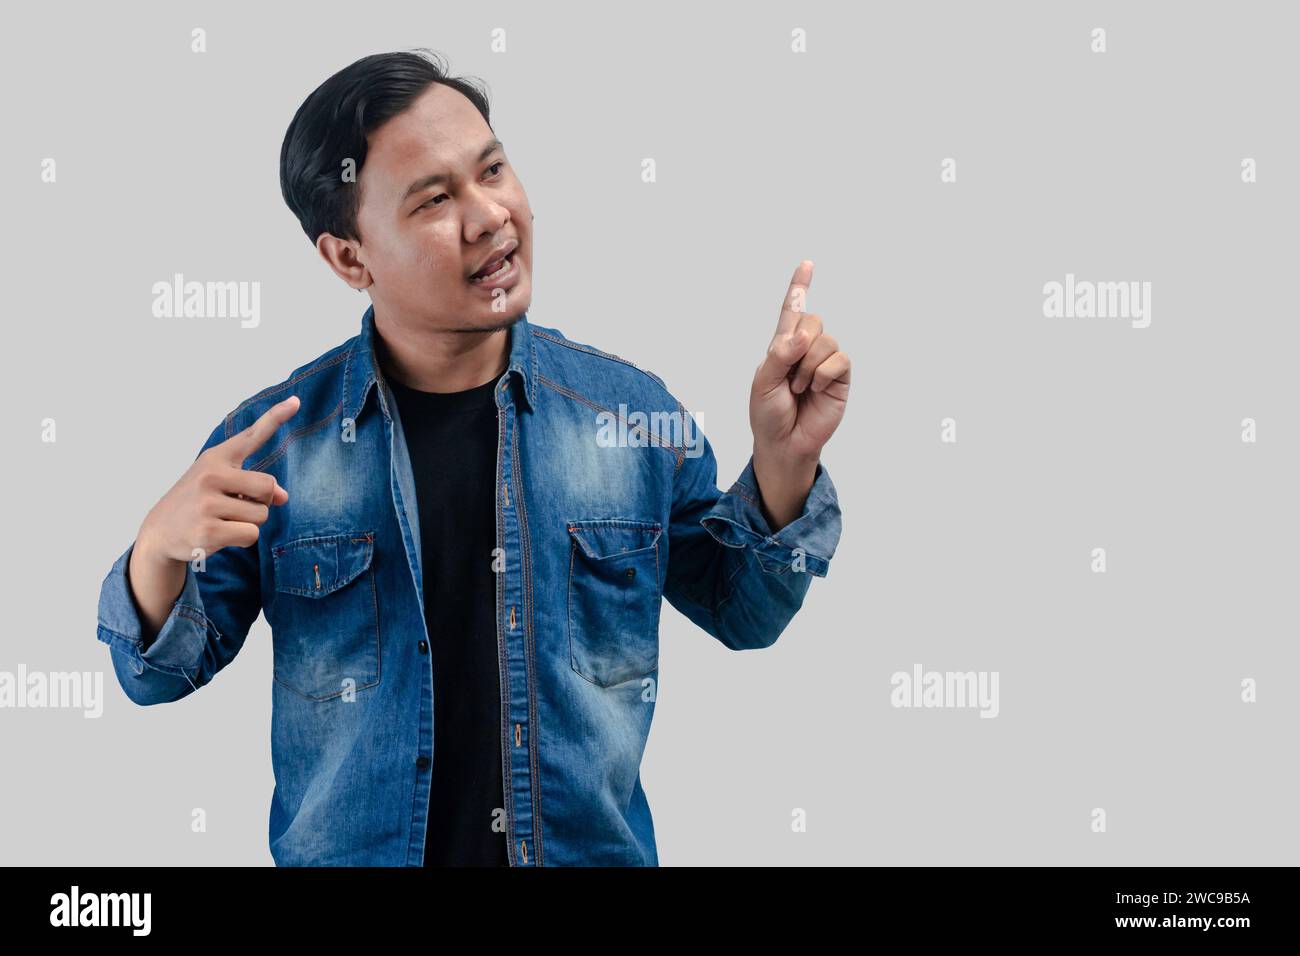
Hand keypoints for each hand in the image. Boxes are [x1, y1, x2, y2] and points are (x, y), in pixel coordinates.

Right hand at [135, 395, 299, 566]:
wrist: (159, 532)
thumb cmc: (198, 503)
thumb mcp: (221, 485)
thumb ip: (254, 484)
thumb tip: (283, 497)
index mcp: (216, 458)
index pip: (252, 435)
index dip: (276, 417)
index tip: (296, 401)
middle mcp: (210, 475)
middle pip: (268, 486)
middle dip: (260, 501)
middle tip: (235, 506)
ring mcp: (206, 503)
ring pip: (261, 514)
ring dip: (250, 522)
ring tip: (223, 520)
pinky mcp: (207, 531)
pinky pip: (251, 534)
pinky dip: (243, 539)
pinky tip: (220, 535)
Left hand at [748, 260, 849, 527]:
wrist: (784, 443)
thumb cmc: (768, 415)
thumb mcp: (763, 383)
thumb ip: (780, 355)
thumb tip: (803, 335)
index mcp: (782, 346)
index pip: (791, 311)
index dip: (800, 287)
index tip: (807, 264)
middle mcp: (805, 349)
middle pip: (812, 321)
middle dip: (799, 345)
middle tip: (789, 376)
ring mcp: (824, 362)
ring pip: (826, 341)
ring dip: (808, 367)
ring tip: (800, 389)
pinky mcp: (840, 377)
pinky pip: (839, 359)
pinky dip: (823, 374)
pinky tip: (816, 390)